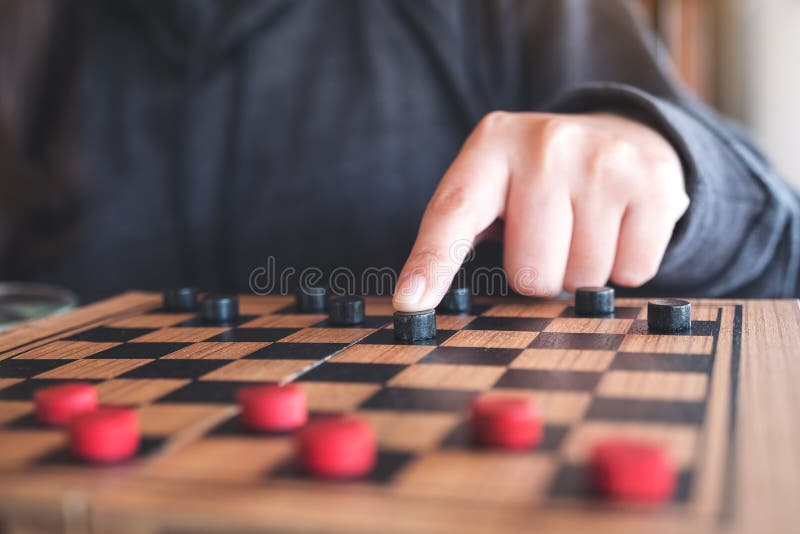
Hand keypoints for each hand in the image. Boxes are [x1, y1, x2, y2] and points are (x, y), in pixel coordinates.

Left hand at [392, 111, 688, 310]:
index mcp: (490, 147)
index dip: (432, 264)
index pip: (453, 214)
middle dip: (539, 274)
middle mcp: (545, 145)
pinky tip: (618, 229)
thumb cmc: (538, 179)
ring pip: (584, 278)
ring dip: (582, 270)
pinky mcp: (653, 181)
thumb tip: (413, 301)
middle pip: (531, 273)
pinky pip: (632, 272)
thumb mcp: (490, 187)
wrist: (620, 134)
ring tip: (585, 228)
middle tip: (549, 238)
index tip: (411, 302)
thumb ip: (452, 236)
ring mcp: (603, 160)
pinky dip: (625, 266)